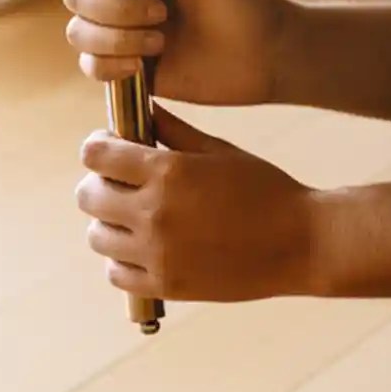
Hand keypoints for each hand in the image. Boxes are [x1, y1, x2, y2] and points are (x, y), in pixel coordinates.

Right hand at [61, 0, 293, 105]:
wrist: (265, 55)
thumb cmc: (244, 0)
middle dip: (114, 9)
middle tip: (163, 14)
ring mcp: (118, 32)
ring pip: (79, 33)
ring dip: (116, 39)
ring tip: (161, 43)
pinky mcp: (124, 66)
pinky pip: (90, 67)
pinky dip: (110, 65)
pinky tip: (142, 65)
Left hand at [75, 107, 320, 301]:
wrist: (304, 244)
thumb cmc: (265, 189)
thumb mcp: (219, 150)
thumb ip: (172, 130)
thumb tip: (141, 106)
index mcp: (167, 171)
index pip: (94, 153)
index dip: (97, 147)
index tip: (109, 149)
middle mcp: (154, 211)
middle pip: (86, 195)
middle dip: (99, 184)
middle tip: (119, 184)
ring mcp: (157, 252)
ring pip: (97, 235)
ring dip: (108, 223)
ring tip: (132, 217)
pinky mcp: (166, 285)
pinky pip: (116, 273)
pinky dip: (122, 261)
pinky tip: (142, 249)